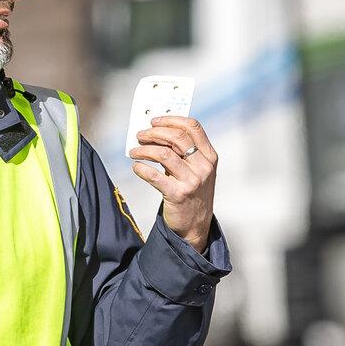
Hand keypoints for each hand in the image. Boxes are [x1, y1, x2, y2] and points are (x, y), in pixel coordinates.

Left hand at [129, 115, 217, 252]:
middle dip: (154, 133)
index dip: (171, 120)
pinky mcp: (178, 194)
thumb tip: (157, 133)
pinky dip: (141, 168)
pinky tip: (136, 167)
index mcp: (209, 156)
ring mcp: (192, 181)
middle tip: (140, 135)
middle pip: (177, 137)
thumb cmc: (193, 193)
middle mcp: (203, 167)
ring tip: (134, 151)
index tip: (155, 121)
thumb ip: (184, 152)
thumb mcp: (197, 170)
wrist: (195, 225)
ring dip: (144, 149)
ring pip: (163, 154)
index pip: (193, 127)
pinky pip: (154, 176)